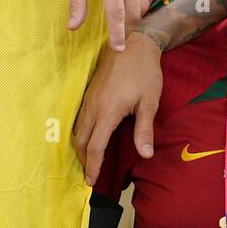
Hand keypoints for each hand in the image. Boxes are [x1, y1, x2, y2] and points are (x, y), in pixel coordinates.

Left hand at [65, 0, 154, 51]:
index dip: (118, 34)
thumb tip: (73, 27)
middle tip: (118, 37)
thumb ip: (77, 3)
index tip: (119, 49)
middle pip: (134, 11)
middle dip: (127, 27)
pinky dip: (141, 0)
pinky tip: (129, 2)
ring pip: (144, 2)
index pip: (118, 13)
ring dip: (134, 14)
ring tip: (122, 19)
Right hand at [72, 32, 161, 183]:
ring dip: (80, 148)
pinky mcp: (87, 95)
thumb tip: (145, 155)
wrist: (132, 46)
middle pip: (80, 141)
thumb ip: (144, 130)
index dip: (93, 166)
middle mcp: (93, 108)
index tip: (91, 181)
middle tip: (89, 175)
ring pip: (77, 130)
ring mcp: (87, 100)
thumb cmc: (144, 74)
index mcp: (108, 112)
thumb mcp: (149, 103)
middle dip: (83, 160)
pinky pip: (78, 120)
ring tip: (88, 160)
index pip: (95, 146)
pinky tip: (88, 139)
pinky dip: (80, 135)